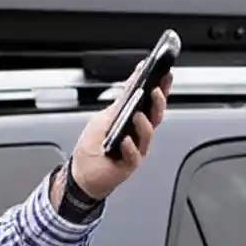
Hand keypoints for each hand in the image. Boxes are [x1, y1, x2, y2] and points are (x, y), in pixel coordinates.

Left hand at [67, 67, 171, 200]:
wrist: (83, 173)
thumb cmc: (93, 146)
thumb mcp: (103, 118)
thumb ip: (119, 105)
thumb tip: (131, 85)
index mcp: (133, 120)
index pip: (149, 101)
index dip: (159, 87)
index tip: (162, 72)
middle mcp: (139, 133)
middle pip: (155, 115)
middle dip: (158, 102)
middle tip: (156, 90)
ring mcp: (136, 148)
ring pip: (148, 134)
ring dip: (144, 124)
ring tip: (138, 115)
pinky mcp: (129, 164)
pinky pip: (134, 155)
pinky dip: (130, 147)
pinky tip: (125, 140)